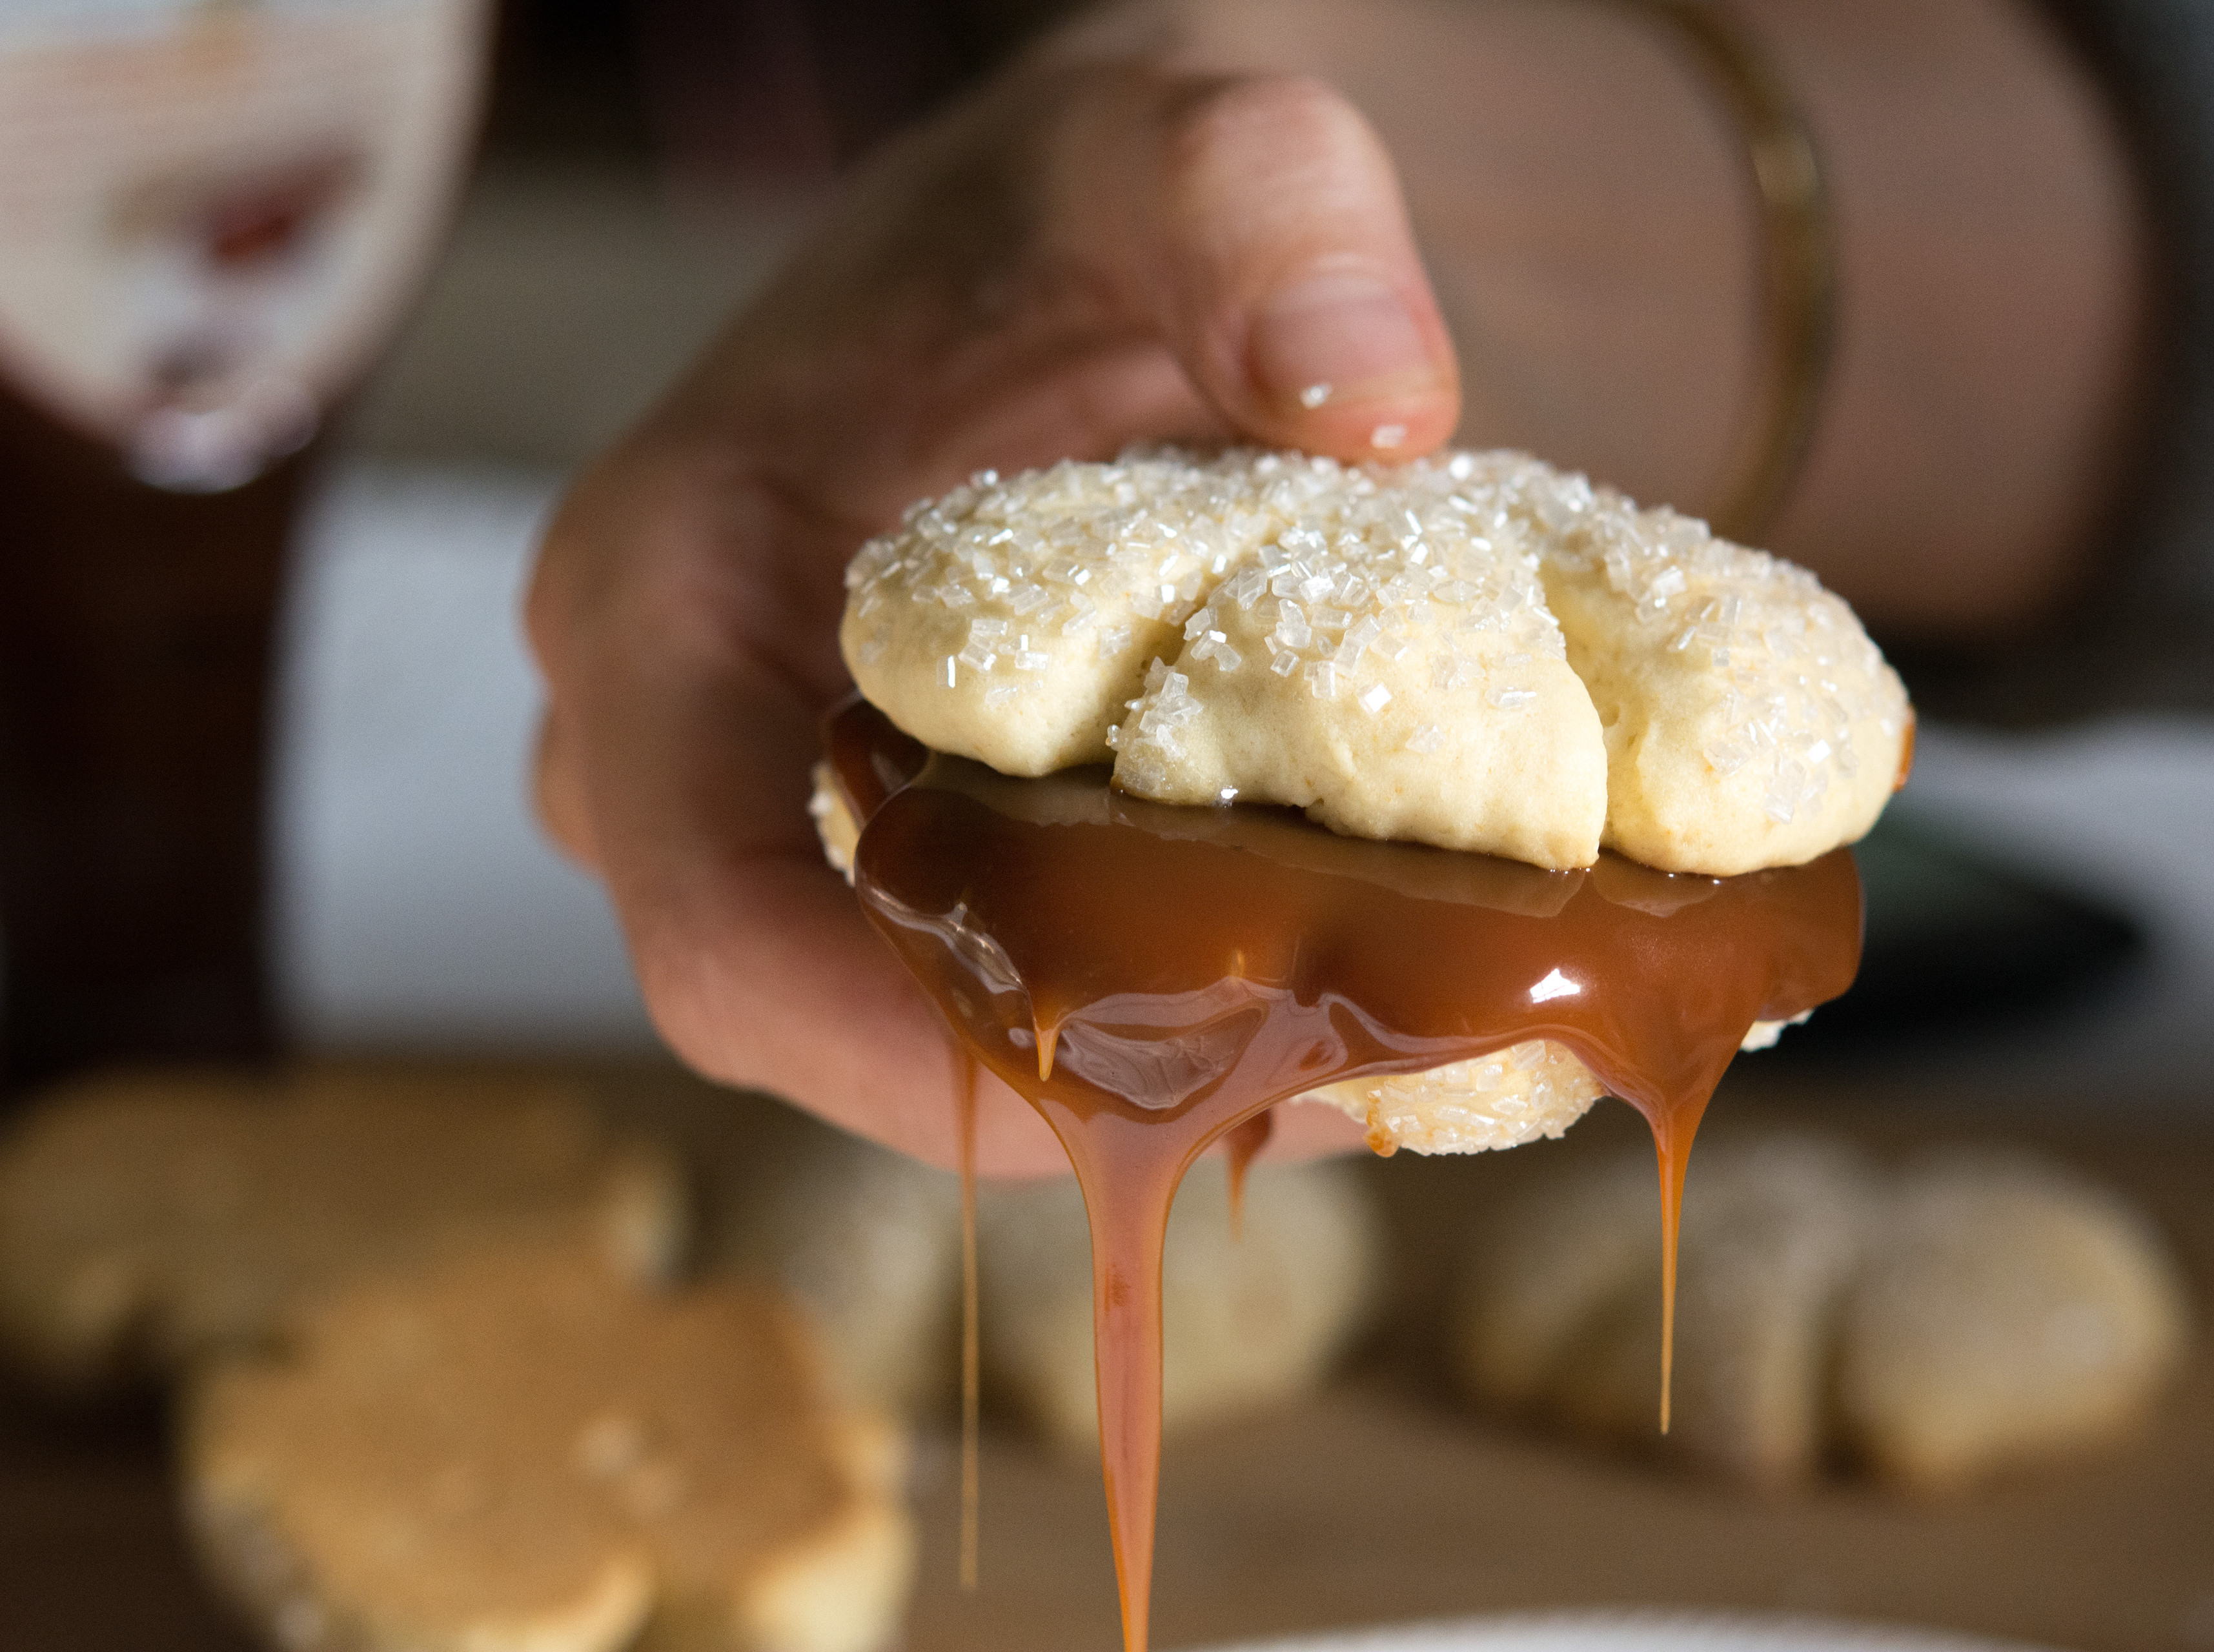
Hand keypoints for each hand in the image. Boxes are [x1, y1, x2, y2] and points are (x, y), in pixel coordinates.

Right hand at [527, 46, 1456, 1174]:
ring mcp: (781, 805)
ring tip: (1376, 1040)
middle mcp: (687, 738)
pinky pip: (993, 975)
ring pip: (924, 1022)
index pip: (720, 929)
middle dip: (1071, 1080)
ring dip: (1135, 1060)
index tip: (1168, 1095)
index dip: (912, 1059)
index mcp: (664, 592)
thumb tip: (1378, 405)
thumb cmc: (1090, 196)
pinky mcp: (892, 834)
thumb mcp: (1179, 140)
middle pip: (831, 1021)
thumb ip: (1263, 208)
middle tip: (1342, 1072)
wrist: (1087, 240)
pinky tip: (1337, 981)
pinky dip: (1154, 1006)